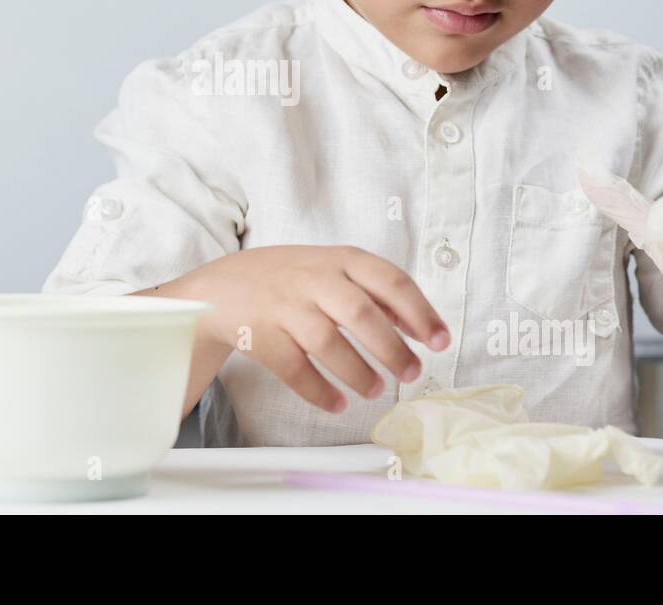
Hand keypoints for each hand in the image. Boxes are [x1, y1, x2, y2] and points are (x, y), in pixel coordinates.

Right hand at [182, 245, 450, 412]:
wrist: (221, 287)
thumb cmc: (290, 279)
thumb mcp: (332, 268)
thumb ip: (374, 290)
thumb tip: (421, 325)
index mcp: (340, 259)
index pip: (390, 280)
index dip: (420, 313)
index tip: (440, 341)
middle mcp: (313, 279)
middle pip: (361, 314)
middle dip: (393, 349)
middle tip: (412, 373)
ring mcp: (285, 307)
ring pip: (328, 344)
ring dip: (359, 373)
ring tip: (376, 390)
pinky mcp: (261, 337)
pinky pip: (295, 370)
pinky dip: (320, 392)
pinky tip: (337, 403)